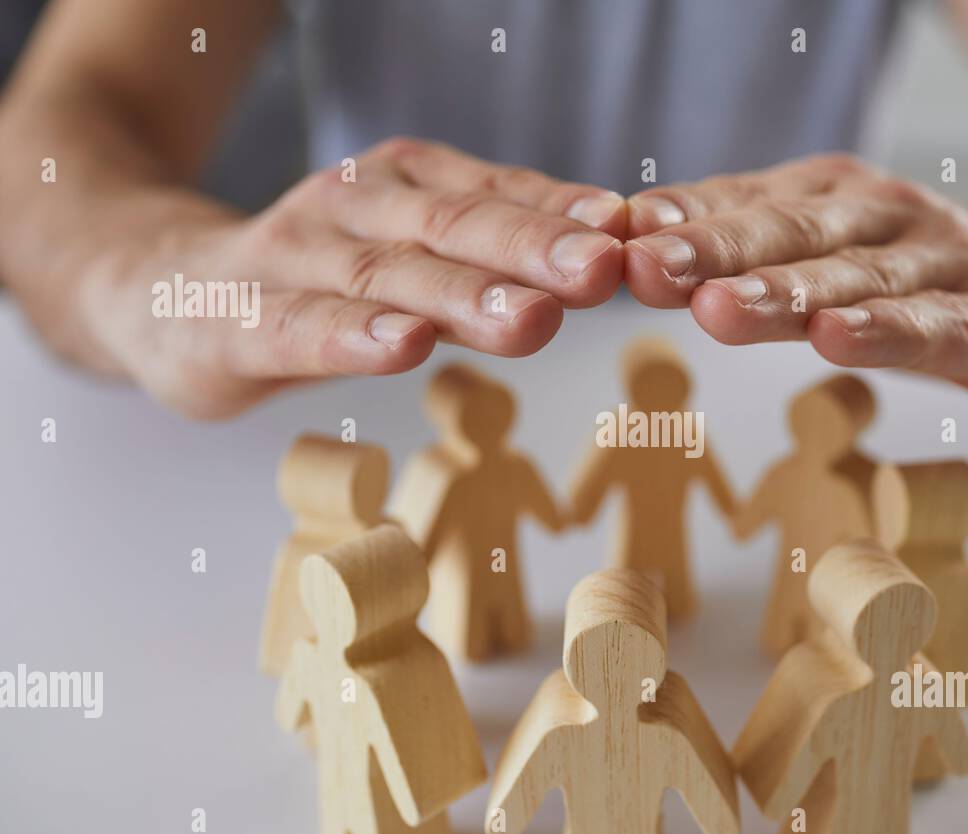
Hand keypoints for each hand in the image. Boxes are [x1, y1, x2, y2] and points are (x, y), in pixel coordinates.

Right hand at [86, 138, 625, 417]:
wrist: (170, 290)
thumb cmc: (321, 276)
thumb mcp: (414, 249)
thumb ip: (497, 253)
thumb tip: (608, 247)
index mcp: (405, 183)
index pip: (496, 195)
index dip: (562, 213)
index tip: (628, 232)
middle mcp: (355, 205)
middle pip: (454, 228)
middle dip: (533, 249)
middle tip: (602, 270)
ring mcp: (295, 258)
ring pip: (389, 275)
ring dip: (464, 297)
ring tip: (532, 319)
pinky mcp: (243, 318)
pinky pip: (305, 327)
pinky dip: (357, 337)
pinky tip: (406, 347)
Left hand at [623, 153, 967, 408]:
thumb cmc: (925, 279)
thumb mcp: (832, 255)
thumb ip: (749, 254)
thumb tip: (634, 248)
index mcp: (835, 202)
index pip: (746, 206)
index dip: (679, 221)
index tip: (610, 238)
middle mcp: (885, 220)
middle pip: (790, 236)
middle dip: (712, 251)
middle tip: (642, 269)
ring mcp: (947, 264)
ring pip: (856, 278)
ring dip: (785, 292)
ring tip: (720, 310)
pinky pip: (939, 327)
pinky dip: (888, 334)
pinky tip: (838, 342)